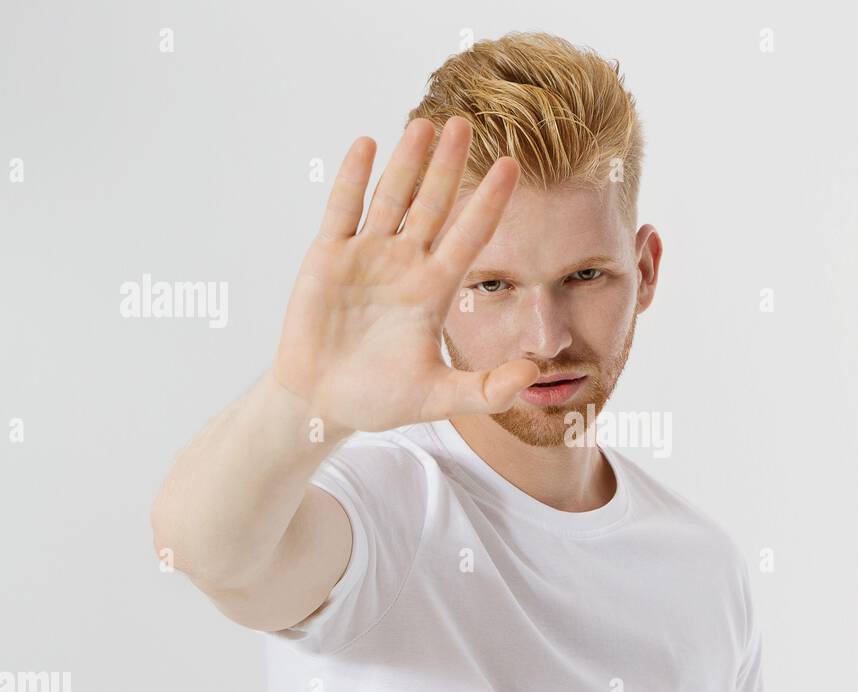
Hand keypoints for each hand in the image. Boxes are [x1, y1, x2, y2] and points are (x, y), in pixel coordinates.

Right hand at [273, 117, 538, 432]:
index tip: (514, 166)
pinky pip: (344, 210)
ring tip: (426, 123)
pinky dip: (354, 178)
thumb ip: (488, 390)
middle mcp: (405, 264)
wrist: (322, 403)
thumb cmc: (379, 399)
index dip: (490, 202)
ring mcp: (367, 256)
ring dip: (407, 161)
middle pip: (433, 205)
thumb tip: (535, 375)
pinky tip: (368, 144)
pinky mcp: (328, 258)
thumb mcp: (441, 399)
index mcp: (434, 290)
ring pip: (392, 198)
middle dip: (450, 166)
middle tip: (468, 124)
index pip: (470, 236)